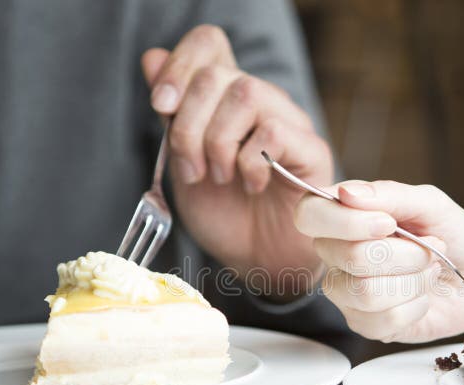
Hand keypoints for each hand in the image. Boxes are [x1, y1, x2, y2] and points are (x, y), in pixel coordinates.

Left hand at [141, 25, 331, 297]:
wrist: (257, 261)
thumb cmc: (225, 215)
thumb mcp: (182, 164)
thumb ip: (171, 114)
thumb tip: (152, 57)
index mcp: (225, 99)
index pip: (208, 44)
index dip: (179, 65)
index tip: (161, 107)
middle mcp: (259, 101)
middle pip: (216, 74)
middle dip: (188, 126)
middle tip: (191, 170)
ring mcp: (288, 122)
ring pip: (246, 93)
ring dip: (218, 142)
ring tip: (220, 177)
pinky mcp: (311, 149)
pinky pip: (275, 130)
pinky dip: (250, 161)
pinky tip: (250, 185)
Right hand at [294, 180, 463, 341]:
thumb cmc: (450, 235)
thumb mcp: (431, 203)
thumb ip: (391, 194)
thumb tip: (347, 192)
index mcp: (342, 216)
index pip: (309, 214)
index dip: (346, 221)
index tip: (388, 224)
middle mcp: (335, 254)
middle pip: (347, 256)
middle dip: (404, 253)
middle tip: (428, 248)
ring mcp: (346, 293)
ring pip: (365, 291)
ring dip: (413, 281)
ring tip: (427, 271)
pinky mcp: (365, 324)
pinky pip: (385, 320)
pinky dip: (416, 305)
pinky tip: (421, 296)